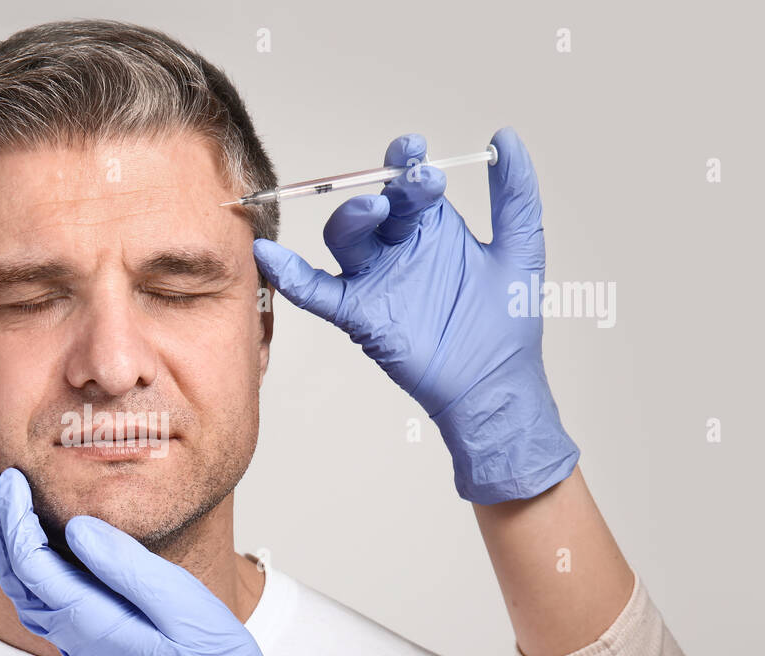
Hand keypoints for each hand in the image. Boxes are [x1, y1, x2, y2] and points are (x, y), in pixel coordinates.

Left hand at [0, 466, 334, 655]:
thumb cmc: (209, 651)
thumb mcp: (173, 596)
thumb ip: (121, 563)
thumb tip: (73, 527)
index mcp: (90, 620)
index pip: (31, 564)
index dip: (13, 519)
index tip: (9, 479)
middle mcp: (74, 635)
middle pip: (15, 576)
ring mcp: (80, 641)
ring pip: (24, 591)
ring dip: (8, 544)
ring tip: (1, 501)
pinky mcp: (92, 638)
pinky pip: (43, 599)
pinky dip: (27, 564)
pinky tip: (34, 541)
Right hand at [252, 127, 578, 503]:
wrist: (494, 382)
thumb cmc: (509, 322)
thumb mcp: (520, 247)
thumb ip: (515, 194)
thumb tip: (504, 138)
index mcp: (431, 227)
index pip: (408, 183)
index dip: (406, 161)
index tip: (416, 151)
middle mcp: (397, 248)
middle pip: (376, 205)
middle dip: (390, 188)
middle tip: (416, 184)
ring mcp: (374, 280)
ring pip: (345, 239)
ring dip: (352, 218)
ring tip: (375, 211)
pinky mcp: (357, 314)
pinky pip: (315, 292)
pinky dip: (289, 274)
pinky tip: (270, 254)